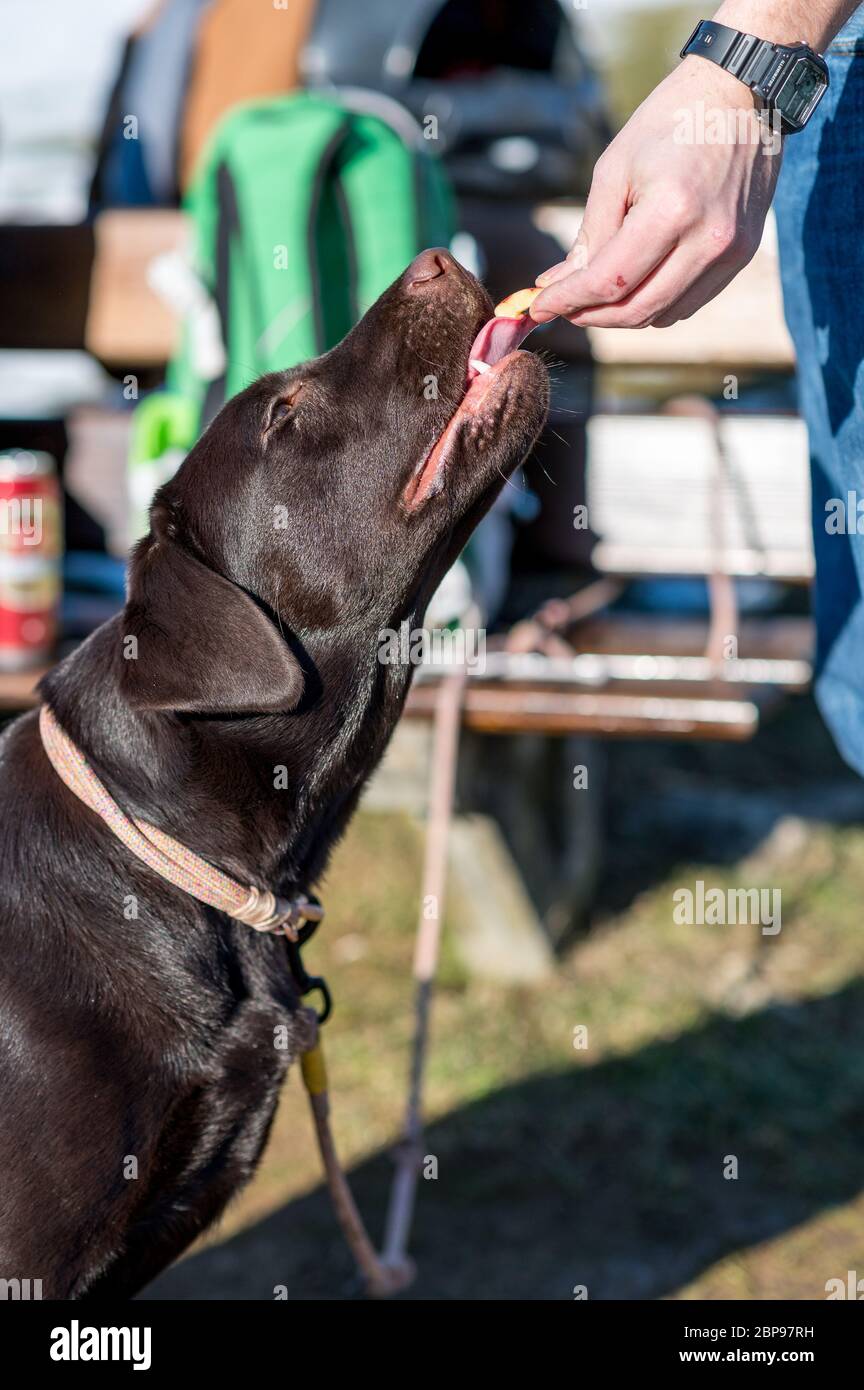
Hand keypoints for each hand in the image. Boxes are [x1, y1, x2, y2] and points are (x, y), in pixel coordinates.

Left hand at [530, 57, 783, 329]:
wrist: (741, 96)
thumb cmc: (669, 122)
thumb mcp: (615, 169)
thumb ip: (590, 234)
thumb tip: (558, 283)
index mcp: (671, 210)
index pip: (610, 281)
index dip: (569, 301)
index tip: (539, 308)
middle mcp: (708, 240)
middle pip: (637, 309)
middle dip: (591, 315)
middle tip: (564, 307)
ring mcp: (730, 252)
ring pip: (663, 315)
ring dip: (622, 314)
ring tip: (595, 295)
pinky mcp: (742, 256)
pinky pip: (689, 303)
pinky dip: (655, 304)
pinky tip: (635, 284)